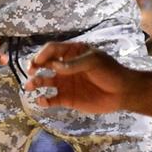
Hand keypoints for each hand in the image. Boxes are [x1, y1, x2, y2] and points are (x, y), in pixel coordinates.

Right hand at [25, 42, 139, 113]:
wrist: (122, 92)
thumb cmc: (110, 72)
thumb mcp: (93, 62)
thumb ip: (73, 64)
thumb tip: (53, 66)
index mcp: (72, 53)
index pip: (52, 50)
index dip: (43, 54)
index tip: (38, 61)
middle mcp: (65, 67)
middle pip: (44, 64)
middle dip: (34, 66)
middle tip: (30, 70)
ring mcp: (65, 83)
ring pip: (44, 81)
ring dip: (35, 83)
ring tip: (29, 86)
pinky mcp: (67, 98)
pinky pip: (51, 99)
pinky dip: (44, 100)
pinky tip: (42, 100)